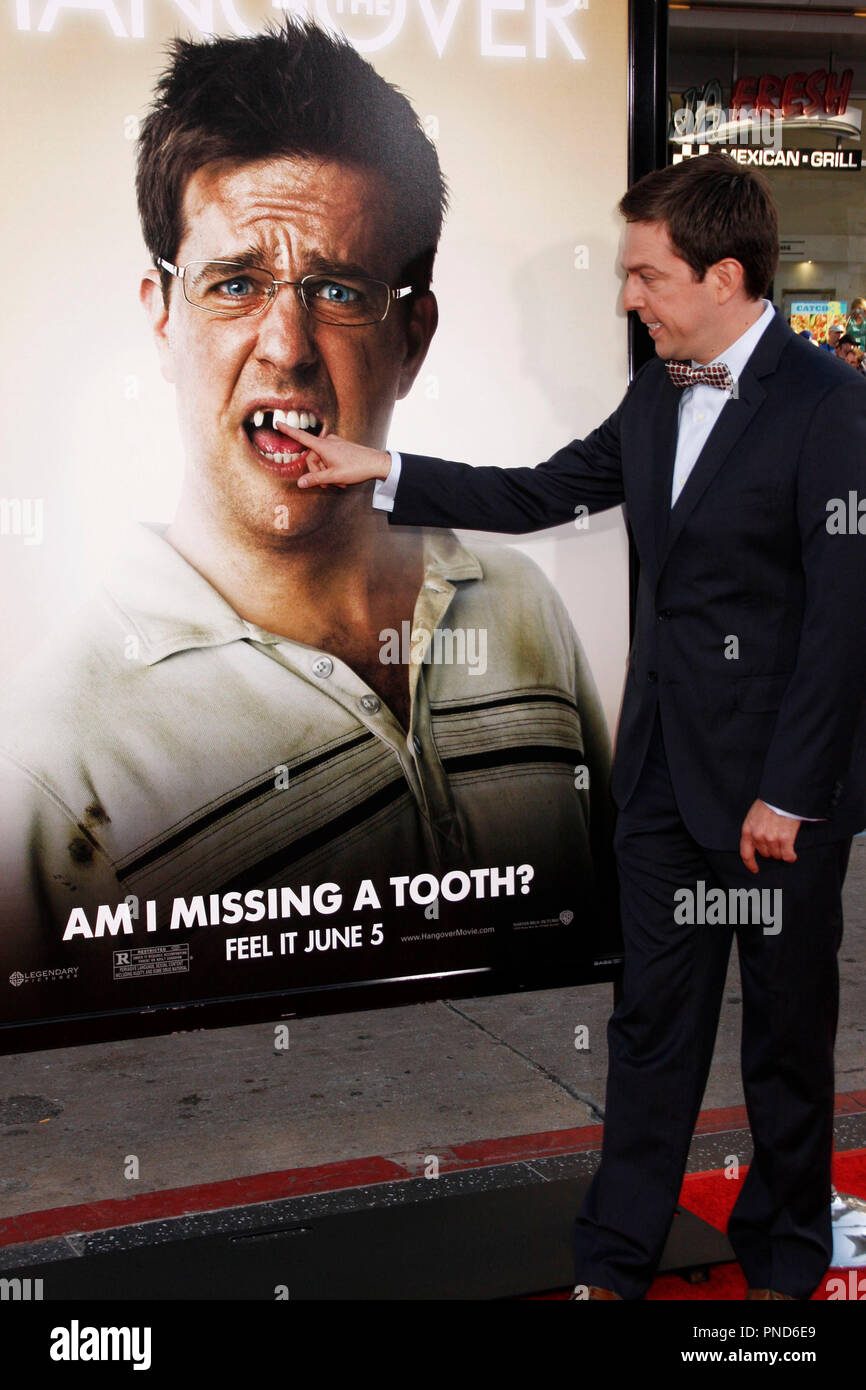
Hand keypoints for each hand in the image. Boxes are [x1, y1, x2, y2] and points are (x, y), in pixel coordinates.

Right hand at [274, 421, 390, 488]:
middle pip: (312, 457)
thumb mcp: (333, 477)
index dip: (288, 430)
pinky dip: (332, 469)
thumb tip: (300, 483)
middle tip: (328, 484)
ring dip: (326, 473)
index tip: (278, 422)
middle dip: (317, 472)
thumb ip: (315, 479)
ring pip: (321, 460)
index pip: (301, 436)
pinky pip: (330, 458)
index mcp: (323, 446)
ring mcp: (335, 444)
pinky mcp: (341, 447)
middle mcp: (328, 441)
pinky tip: (342, 478)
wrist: (376, 463)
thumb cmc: (356, 468)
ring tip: (338, 482)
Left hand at [739, 799, 800, 874]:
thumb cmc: (769, 803)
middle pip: (765, 854)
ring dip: (781, 852)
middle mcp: (758, 836)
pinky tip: (792, 855)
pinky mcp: (785, 839)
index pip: (746, 853)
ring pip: (777, 855)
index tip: (755, 869)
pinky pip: (788, 855)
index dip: (750, 864)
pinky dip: (791, 857)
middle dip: (771, 850)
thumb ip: (753, 829)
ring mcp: (771, 838)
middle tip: (777, 840)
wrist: (782, 795)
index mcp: (748, 830)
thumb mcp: (753, 815)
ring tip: (785, 841)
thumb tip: (757, 843)